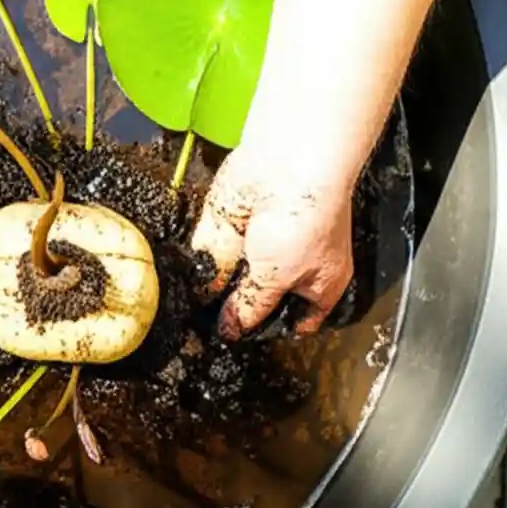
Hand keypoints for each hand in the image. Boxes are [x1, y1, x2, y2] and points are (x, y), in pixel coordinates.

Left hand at [190, 144, 354, 340]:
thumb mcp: (277, 278)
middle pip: (257, 298)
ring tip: (194, 312)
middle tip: (212, 330)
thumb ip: (251, 305)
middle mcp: (288, 263)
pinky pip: (209, 249)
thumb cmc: (304, 220)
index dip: (271, 331)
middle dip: (236, 311)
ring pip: (229, 276)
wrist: (287, 164)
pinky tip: (188, 281)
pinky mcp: (229, 221)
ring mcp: (257, 241)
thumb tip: (233, 329)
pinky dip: (198, 263)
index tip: (244, 343)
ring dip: (213, 289)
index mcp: (319, 283)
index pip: (297, 318)